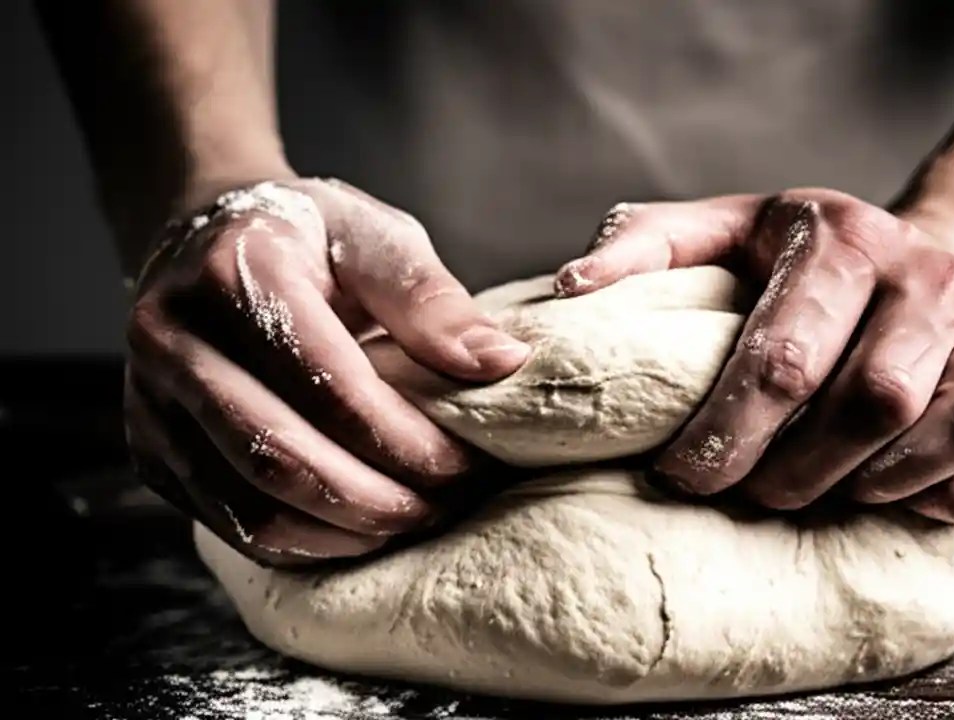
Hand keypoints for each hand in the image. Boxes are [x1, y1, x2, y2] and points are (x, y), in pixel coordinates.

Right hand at [124, 177, 529, 564]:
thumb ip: (431, 299)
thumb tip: (499, 363)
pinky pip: (230, 525)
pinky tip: (363, 530)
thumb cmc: (307, 238)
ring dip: (347, 533)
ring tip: (416, 521)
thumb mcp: (374, 236)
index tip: (469, 463)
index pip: (329, 386)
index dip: (406, 440)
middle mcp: (172, 341)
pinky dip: (306, 544)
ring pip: (253, 507)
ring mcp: (149, 403)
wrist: (203, 239)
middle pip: (282, 457)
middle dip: (381, 500)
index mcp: (235, 275)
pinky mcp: (150, 452)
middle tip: (450, 506)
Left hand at [554, 189, 953, 522]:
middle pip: (872, 400)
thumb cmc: (810, 267)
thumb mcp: (728, 231)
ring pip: (953, 430)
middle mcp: (934, 282)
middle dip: (793, 471)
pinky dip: (943, 497)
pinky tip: (891, 489)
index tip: (681, 475)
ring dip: (869, 485)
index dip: (725, 431)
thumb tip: (572, 291)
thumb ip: (648, 246)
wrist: (939, 269)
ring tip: (814, 489)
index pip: (785, 352)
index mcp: (847, 238)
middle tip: (746, 493)